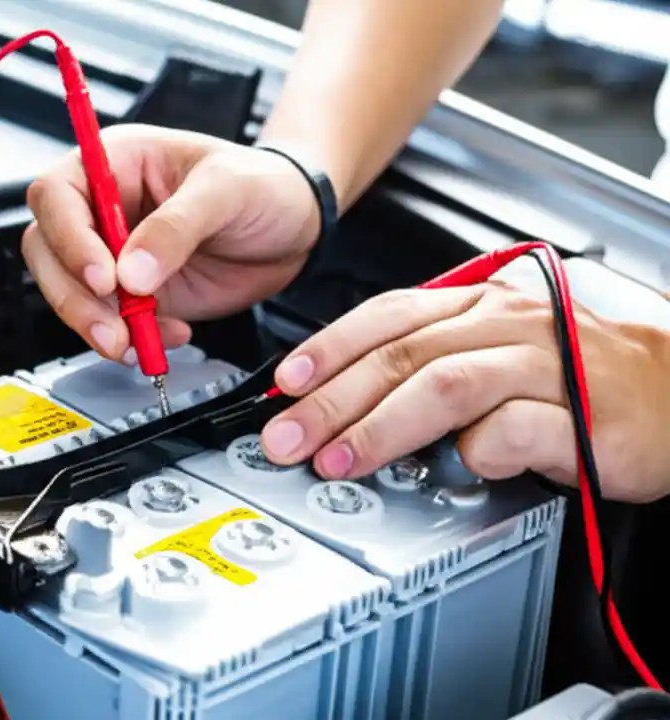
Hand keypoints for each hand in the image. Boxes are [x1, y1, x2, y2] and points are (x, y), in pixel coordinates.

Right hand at [22, 124, 324, 361]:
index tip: (104, 277)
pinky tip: (167, 335)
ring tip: (137, 342)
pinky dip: (127, 339)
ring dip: (94, 324)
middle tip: (112, 327)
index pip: (57, 194)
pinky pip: (105, 321)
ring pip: (67, 291)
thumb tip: (131, 272)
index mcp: (114, 161)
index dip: (68, 238)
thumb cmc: (264, 184)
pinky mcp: (130, 293)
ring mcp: (112, 253)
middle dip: (74, 296)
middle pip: (48, 249)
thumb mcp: (226, 190)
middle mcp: (102, 206)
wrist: (296, 226)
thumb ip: (177, 227)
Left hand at [258, 281, 669, 502]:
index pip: (388, 313)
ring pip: (444, 384)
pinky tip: (458, 465)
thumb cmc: (576, 379)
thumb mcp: (492, 354)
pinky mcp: (584, 416)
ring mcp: (548, 365)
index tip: (285, 383)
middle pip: (401, 354)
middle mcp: (510, 323)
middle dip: (333, 399)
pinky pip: (514, 428)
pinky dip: (477, 449)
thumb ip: (426, 363)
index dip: (329, 347)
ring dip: (380, 426)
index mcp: (481, 302)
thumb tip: (338, 395)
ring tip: (338, 460)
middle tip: (289, 436)